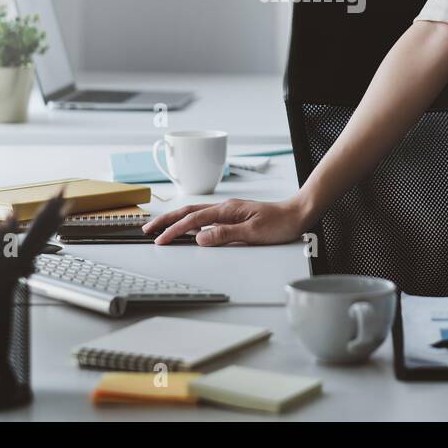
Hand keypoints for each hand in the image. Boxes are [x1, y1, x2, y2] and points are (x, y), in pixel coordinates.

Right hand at [141, 196, 311, 245]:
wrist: (298, 214)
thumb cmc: (280, 223)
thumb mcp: (253, 233)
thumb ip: (225, 235)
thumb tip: (200, 239)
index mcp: (227, 210)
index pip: (194, 220)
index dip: (174, 230)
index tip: (160, 240)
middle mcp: (225, 207)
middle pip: (188, 212)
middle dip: (167, 221)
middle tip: (148, 230)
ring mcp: (228, 211)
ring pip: (195, 213)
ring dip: (177, 220)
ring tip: (161, 228)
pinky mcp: (233, 215)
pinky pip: (205, 217)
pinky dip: (190, 222)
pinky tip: (188, 228)